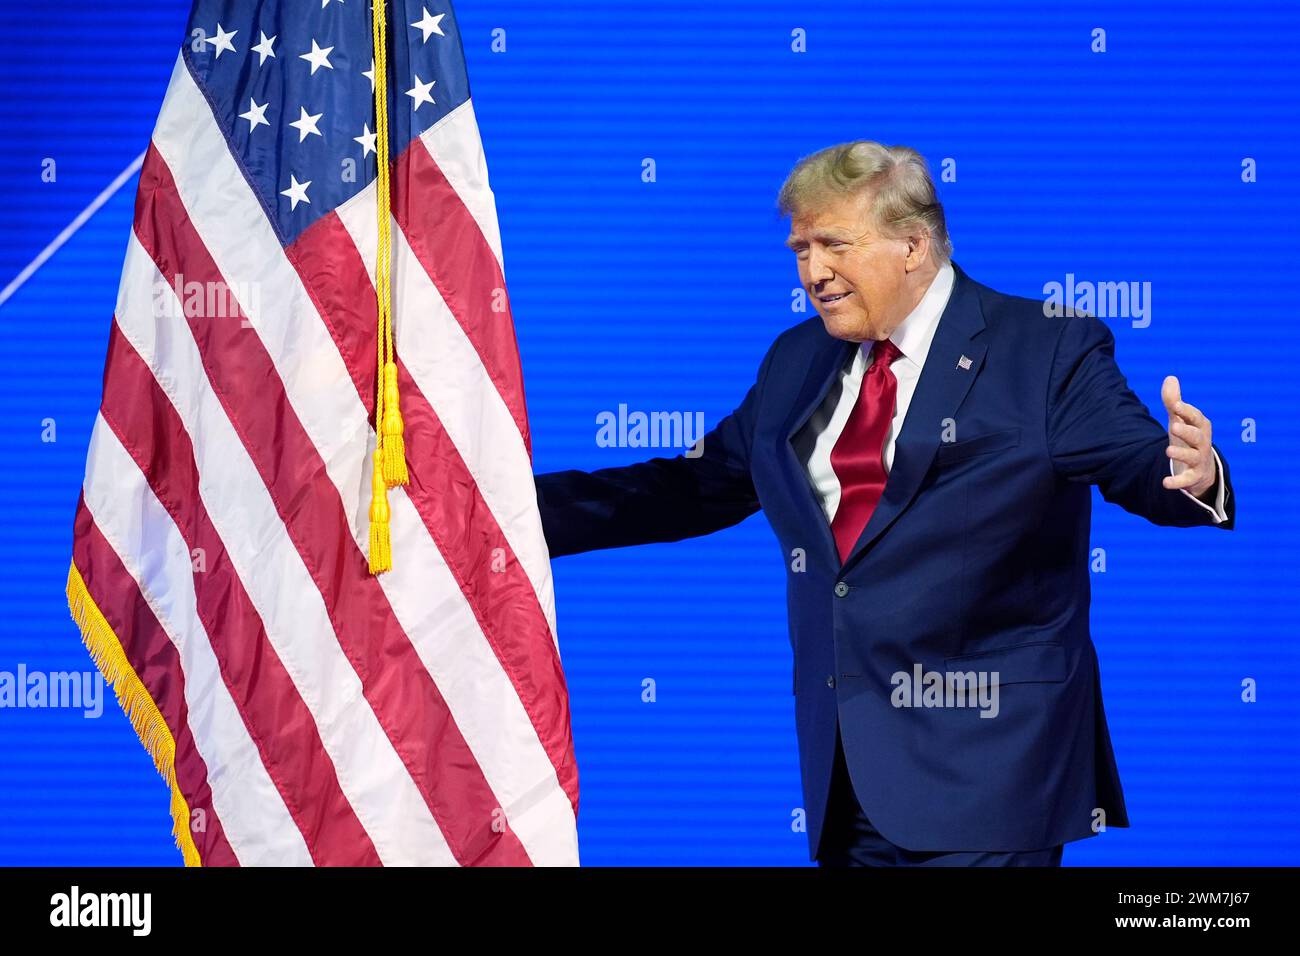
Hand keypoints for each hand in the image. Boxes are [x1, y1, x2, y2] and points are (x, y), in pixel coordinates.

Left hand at [1161, 375, 1216, 499]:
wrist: (1200, 469)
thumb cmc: (1188, 439)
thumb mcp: (1180, 421)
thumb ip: (1174, 402)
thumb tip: (1170, 378)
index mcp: (1200, 427)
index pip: (1197, 418)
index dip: (1187, 411)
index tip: (1175, 405)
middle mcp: (1202, 443)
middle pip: (1197, 436)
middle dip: (1186, 431)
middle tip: (1173, 426)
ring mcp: (1198, 460)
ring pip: (1192, 456)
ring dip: (1181, 454)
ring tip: (1167, 451)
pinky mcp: (1193, 477)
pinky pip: (1186, 480)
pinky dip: (1177, 482)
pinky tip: (1165, 482)